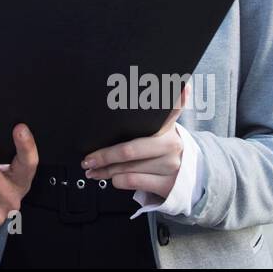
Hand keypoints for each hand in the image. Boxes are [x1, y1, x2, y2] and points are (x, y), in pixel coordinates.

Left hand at [81, 83, 189, 198]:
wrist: (185, 177)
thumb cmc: (162, 150)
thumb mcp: (159, 131)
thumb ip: (150, 115)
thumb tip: (159, 91)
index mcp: (168, 127)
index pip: (169, 109)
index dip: (173, 98)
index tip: (174, 87)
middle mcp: (171, 145)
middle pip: (129, 150)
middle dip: (103, 156)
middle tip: (87, 159)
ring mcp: (170, 166)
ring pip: (127, 168)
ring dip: (105, 170)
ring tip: (92, 170)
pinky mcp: (167, 184)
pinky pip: (132, 181)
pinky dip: (117, 180)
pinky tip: (112, 178)